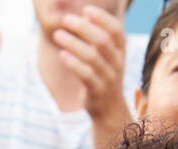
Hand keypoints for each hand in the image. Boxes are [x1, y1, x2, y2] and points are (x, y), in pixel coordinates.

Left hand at [54, 1, 131, 125]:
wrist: (109, 109)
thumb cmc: (103, 75)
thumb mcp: (107, 56)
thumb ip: (98, 37)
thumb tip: (84, 14)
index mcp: (121, 51)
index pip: (116, 30)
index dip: (102, 18)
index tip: (86, 10)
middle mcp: (117, 63)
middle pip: (102, 41)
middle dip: (83, 28)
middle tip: (65, 20)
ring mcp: (108, 78)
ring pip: (92, 57)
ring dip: (73, 43)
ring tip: (57, 35)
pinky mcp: (97, 91)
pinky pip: (86, 75)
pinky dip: (73, 63)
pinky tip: (62, 54)